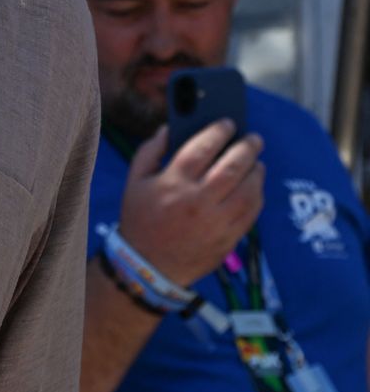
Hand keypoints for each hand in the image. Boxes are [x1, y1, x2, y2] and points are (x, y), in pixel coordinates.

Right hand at [118, 121, 264, 287]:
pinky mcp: (228, 238)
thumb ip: (150, 150)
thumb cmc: (141, 219)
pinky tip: (254, 186)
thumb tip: (171, 128)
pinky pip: (252, 212)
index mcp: (173, 183)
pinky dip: (257, 195)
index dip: (219, 131)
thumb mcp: (134, 182)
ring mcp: (216, 222)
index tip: (228, 123)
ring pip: (248, 189)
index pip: (203, 147)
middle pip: (233, 166)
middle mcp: (197, 201)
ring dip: (256, 170)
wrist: (148, 267)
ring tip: (257, 162)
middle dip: (247, 147)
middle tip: (254, 139)